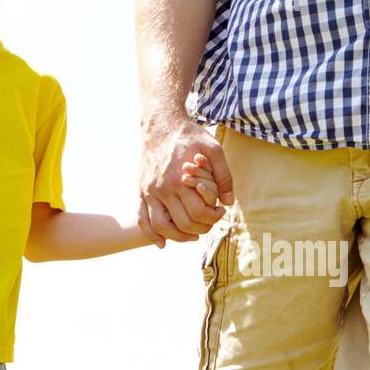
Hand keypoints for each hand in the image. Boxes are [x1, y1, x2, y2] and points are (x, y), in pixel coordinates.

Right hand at [138, 119, 233, 247]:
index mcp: (180, 180)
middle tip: (210, 222)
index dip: (214, 218)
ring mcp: (149, 192)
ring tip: (192, 235)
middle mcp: (163, 189)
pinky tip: (162, 244)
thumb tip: (228, 201)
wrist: (160, 125)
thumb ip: (224, 176)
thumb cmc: (190, 136)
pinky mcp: (141, 191)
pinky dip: (151, 235)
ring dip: (178, 237)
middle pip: (183, 224)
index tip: (220, 212)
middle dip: (201, 228)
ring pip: (161, 227)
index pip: (199, 213)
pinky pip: (142, 220)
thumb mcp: (214, 149)